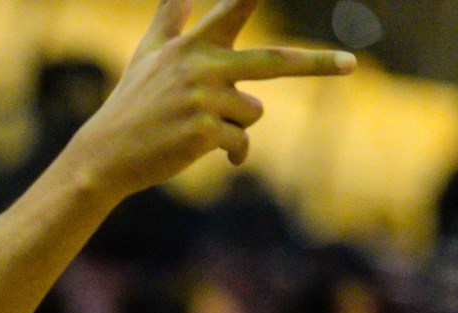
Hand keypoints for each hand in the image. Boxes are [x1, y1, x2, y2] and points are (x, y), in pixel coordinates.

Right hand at [64, 0, 352, 193]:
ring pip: (253, 113)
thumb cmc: (131, 102)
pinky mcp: (203, 133)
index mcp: (193, 44)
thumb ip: (171, 18)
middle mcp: (202, 66)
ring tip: (198, 129)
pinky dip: (231, 152)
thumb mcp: (148, 53)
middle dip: (317, 64)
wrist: (106, 154)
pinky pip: (240, 143)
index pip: (234, 7)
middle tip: (351, 65)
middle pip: (274, 63)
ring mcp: (203, 100)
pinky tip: (201, 150)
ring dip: (234, 125)